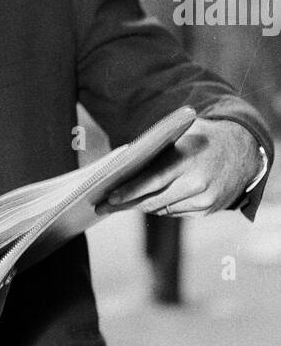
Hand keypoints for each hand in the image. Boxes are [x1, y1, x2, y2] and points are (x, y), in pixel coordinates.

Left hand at [98, 119, 260, 217]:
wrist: (243, 150)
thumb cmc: (202, 137)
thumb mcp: (181, 132)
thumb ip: (156, 147)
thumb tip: (122, 165)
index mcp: (189, 158)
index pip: (152, 180)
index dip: (128, 191)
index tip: (108, 197)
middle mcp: (198, 181)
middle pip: (153, 199)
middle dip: (124, 204)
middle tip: (102, 206)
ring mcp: (205, 199)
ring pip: (162, 209)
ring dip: (140, 206)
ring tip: (118, 204)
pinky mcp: (209, 210)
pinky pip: (175, 212)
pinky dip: (160, 207)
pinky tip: (146, 203)